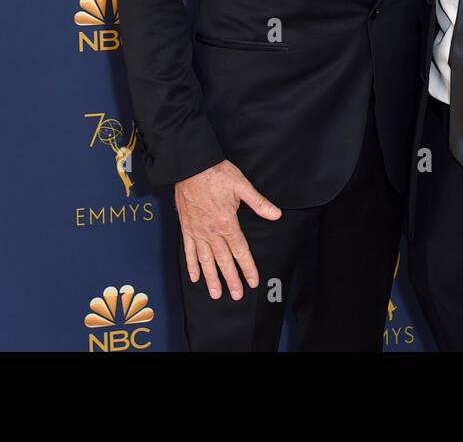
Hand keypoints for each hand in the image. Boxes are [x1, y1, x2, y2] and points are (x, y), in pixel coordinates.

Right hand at [174, 160, 280, 300]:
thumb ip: (259, 203)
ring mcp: (197, 231)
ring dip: (211, 279)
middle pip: (223, 261)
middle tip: (236, 296)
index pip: (240, 251)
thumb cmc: (217, 174)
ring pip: (205, 261)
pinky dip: (192, 265)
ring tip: (215, 294)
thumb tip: (276, 215)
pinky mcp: (186, 228)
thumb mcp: (242, 185)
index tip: (253, 282)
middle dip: (231, 280)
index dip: (248, 268)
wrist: (190, 166)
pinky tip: (195, 277)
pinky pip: (189, 250)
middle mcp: (211, 232)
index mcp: (227, 223)